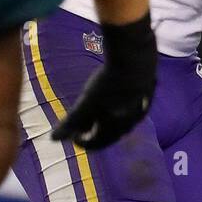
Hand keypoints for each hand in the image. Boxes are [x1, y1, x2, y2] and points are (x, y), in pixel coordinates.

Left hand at [52, 14, 155, 149]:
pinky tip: (116, 96)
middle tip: (83, 125)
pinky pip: (133, 105)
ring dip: (109, 120)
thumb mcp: (86, 103)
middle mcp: (132, 122)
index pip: (98, 143)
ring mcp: (142, 106)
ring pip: (124, 120)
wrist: (135, 58)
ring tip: (98, 111)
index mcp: (117, 128)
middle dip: (96, 132)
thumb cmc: (108, 83)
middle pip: (112, 134)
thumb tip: (53, 139)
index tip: (72, 135)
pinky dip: (121, 106)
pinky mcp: (148, 91)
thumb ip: (71, 122)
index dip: (82, 141)